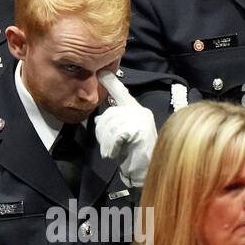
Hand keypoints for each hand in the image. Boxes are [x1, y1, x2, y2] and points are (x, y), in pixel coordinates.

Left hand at [96, 71, 156, 185]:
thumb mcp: (120, 136)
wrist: (146, 172)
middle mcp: (140, 111)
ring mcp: (141, 120)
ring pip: (111, 124)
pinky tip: (115, 154)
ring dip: (106, 142)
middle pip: (110, 113)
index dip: (111, 82)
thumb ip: (112, 124)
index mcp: (136, 110)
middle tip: (106, 146)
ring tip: (111, 152)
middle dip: (102, 131)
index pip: (121, 92)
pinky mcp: (140, 131)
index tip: (101, 72)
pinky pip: (116, 134)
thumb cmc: (133, 155)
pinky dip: (112, 146)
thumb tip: (98, 119)